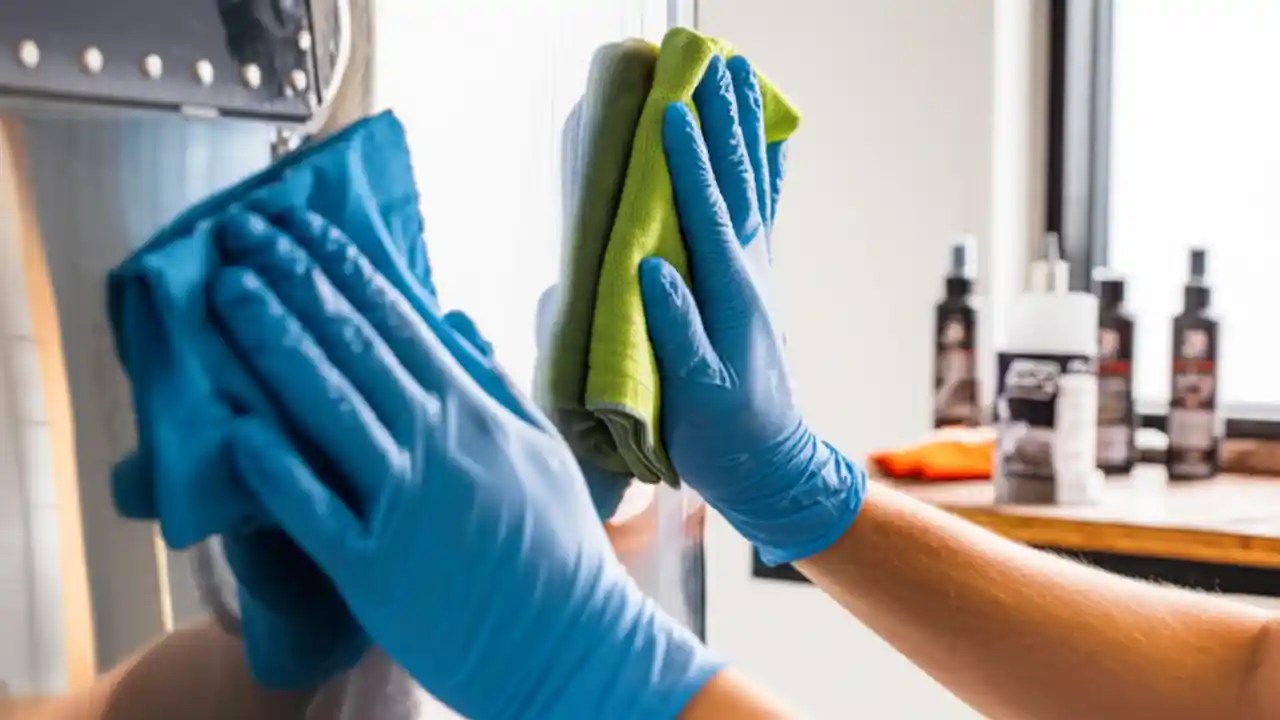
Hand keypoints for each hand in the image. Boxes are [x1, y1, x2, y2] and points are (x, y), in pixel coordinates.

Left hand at [209, 209, 720, 717]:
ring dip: (274, 345)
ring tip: (228, 293)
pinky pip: (316, 511)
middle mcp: (436, 442)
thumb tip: (454, 319)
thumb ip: (493, 380)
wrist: (570, 643)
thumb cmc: (556, 548)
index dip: (342, 265)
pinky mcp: (375, 569)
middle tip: (241, 233)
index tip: (298, 223)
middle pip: (353, 347)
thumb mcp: (539, 449)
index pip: (398, 319)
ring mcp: (404, 503)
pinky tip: (236, 429)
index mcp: (474, 410)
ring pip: (328, 409)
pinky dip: (277, 470)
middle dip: (293, 281)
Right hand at [638, 55, 864, 564]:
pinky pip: (760, 213)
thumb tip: (651, 268)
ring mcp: (756, 275)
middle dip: (724, 121)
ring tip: (739, 77)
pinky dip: (763, 172)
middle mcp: (750, 274)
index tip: (675, 109)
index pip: (707, 215)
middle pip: (737, 183)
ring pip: (751, 187)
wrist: (772, 465)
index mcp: (731, 296)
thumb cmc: (727, 438)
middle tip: (713, 63)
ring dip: (744, 130)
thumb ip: (677, 332)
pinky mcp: (753, 285)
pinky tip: (769, 143)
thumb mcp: (699, 395)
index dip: (688, 162)